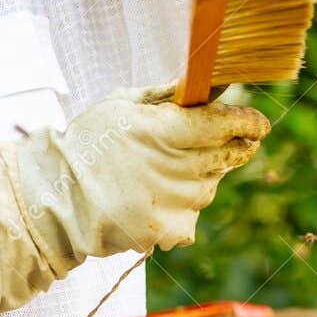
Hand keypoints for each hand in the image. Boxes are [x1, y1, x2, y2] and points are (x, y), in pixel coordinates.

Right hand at [12, 86, 270, 256]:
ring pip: (210, 185)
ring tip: (156, 175)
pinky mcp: (172, 231)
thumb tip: (209, 84)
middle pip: (230, 155)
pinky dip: (179, 207)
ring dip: (197, 177)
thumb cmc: (89, 142)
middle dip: (229, 146)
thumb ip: (168, 95)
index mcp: (167, 129)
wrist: (58, 198)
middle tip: (210, 143)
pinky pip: (192, 215)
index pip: (229, 124)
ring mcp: (178, 203)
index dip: (250, 122)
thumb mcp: (122, 104)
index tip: (258, 123)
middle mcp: (180, 167)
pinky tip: (148, 199)